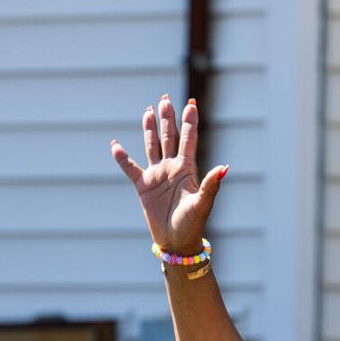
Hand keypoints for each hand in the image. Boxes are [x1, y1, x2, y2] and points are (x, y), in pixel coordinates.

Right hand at [111, 95, 227, 253]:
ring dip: (150, 129)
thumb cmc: (193, 224)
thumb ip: (211, 184)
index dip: (189, 121)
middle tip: (164, 98)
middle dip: (167, 118)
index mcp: (187, 169)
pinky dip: (122, 157)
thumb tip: (224, 167)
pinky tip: (115, 144)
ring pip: (152, 146)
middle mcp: (172, 167)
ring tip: (148, 110)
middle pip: (169, 137)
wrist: (177, 242)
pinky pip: (130, 168)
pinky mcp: (143, 186)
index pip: (188, 139)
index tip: (190, 102)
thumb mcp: (202, 204)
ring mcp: (157, 175)